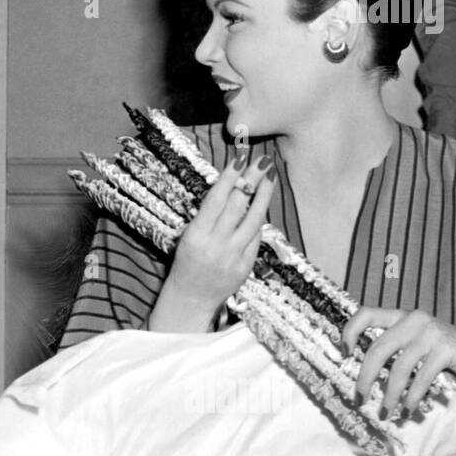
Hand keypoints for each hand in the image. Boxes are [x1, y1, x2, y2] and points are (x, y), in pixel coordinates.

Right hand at [148, 152, 274, 331]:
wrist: (191, 297)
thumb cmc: (186, 262)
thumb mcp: (188, 236)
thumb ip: (207, 216)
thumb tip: (230, 188)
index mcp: (196, 234)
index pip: (216, 199)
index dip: (230, 177)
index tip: (240, 158)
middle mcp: (215, 244)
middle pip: (238, 204)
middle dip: (251, 180)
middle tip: (262, 160)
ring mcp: (233, 255)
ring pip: (253, 219)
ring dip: (263, 195)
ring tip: (269, 177)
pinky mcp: (246, 265)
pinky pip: (256, 237)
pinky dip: (259, 219)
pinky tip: (262, 205)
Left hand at [342, 307, 455, 418]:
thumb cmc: (444, 355)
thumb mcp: (416, 345)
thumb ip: (394, 348)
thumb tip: (362, 372)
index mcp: (401, 316)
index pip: (367, 313)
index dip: (350, 330)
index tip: (344, 352)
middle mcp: (414, 319)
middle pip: (378, 348)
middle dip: (365, 376)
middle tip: (360, 398)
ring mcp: (431, 332)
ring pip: (399, 368)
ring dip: (390, 394)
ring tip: (386, 411)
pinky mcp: (447, 349)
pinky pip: (421, 378)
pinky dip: (411, 397)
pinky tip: (407, 409)